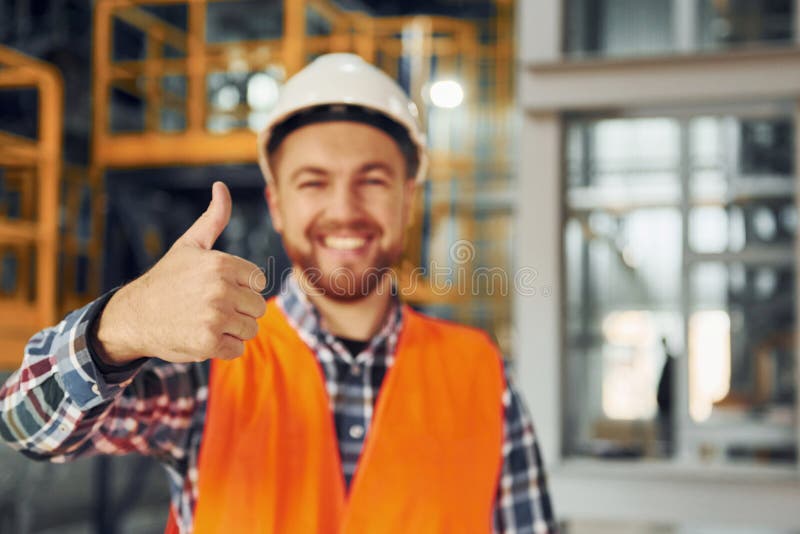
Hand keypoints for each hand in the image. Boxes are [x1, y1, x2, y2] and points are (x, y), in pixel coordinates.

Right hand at [93, 181, 266, 364]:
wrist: (133, 316)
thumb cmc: (167, 279)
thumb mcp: (190, 245)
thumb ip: (214, 218)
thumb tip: (221, 186)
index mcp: (221, 263)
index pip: (258, 282)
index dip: (241, 288)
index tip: (217, 288)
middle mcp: (220, 288)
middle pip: (258, 307)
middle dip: (239, 311)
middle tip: (210, 308)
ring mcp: (215, 316)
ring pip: (250, 329)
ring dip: (232, 330)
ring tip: (206, 322)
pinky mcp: (208, 342)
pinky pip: (237, 349)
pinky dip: (223, 348)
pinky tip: (202, 337)